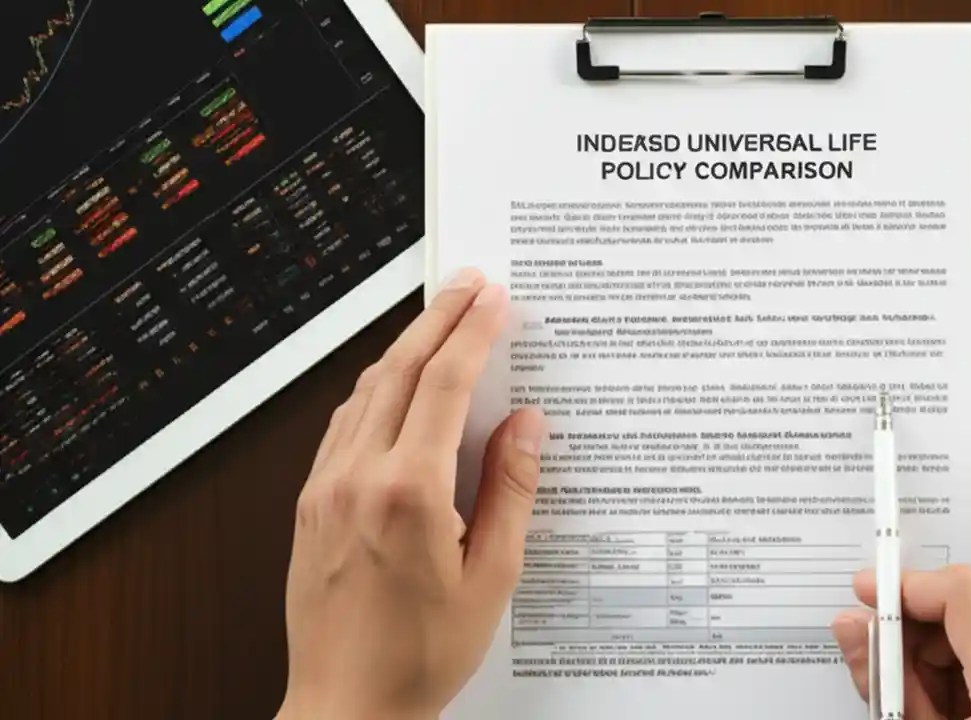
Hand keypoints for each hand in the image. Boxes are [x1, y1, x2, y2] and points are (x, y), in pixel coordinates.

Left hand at [275, 269, 546, 719]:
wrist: (346, 706)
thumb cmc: (419, 655)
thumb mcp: (491, 578)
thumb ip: (511, 490)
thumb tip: (526, 425)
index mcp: (409, 492)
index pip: (446, 385)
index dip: (474, 332)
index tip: (495, 298)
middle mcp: (358, 477)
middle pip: (400, 370)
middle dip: (439, 317)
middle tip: (469, 282)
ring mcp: (325, 487)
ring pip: (365, 390)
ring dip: (404, 347)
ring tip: (438, 320)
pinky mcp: (309, 503)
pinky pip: (341, 423)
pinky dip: (373, 388)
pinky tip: (392, 385)